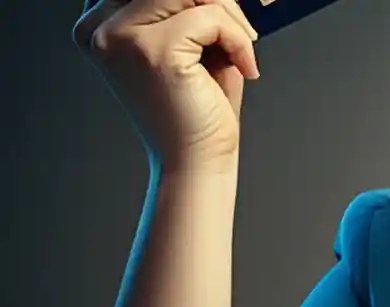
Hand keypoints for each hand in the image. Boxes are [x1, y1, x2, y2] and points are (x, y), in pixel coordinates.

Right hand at [73, 0, 261, 172]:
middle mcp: (99, 28)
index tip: (217, 18)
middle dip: (214, 0)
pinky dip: (238, 39)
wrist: (197, 162)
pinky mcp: (153, 51)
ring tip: (240, 49)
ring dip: (228, 15)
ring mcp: (121, 38)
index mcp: (98, 23)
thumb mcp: (190, 42)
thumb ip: (190, 5)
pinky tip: (245, 67)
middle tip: (239, 32)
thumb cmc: (197, 108)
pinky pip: (210, 16)